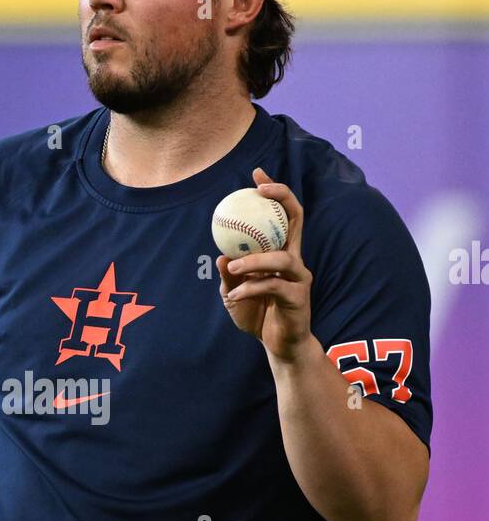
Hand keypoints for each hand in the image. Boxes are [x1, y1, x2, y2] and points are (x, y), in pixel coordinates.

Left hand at [217, 167, 313, 362]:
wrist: (279, 347)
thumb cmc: (258, 316)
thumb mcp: (234, 294)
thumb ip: (230, 275)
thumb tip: (221, 255)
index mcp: (281, 253)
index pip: (282, 214)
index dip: (274, 191)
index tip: (256, 174)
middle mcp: (294, 260)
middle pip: (295, 220)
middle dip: (280, 198)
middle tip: (257, 190)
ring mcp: (299, 279)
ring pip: (281, 258)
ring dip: (254, 261)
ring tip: (232, 266)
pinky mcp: (299, 299)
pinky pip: (272, 287)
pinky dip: (249, 290)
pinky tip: (233, 295)